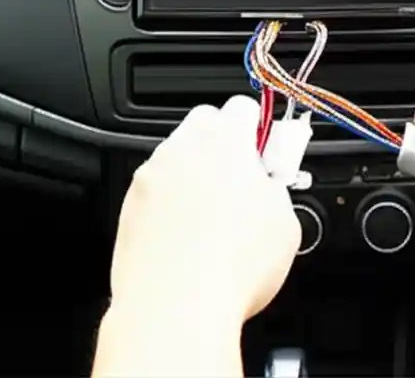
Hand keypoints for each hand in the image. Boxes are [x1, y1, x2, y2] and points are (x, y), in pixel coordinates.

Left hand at [108, 95, 299, 322]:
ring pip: (177, 160)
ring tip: (215, 222)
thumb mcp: (285, 223)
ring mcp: (150, 177)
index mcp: (225, 140)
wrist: (174, 308)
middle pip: (205, 125)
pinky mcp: (129, 207)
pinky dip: (170, 206)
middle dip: (224, 147)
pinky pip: (155, 193)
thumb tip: (271, 187)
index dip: (259, 129)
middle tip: (244, 184)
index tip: (267, 151)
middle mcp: (182, 149)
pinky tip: (189, 239)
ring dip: (195, 177)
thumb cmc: (231, 266)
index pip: (243, 107)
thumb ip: (277, 189)